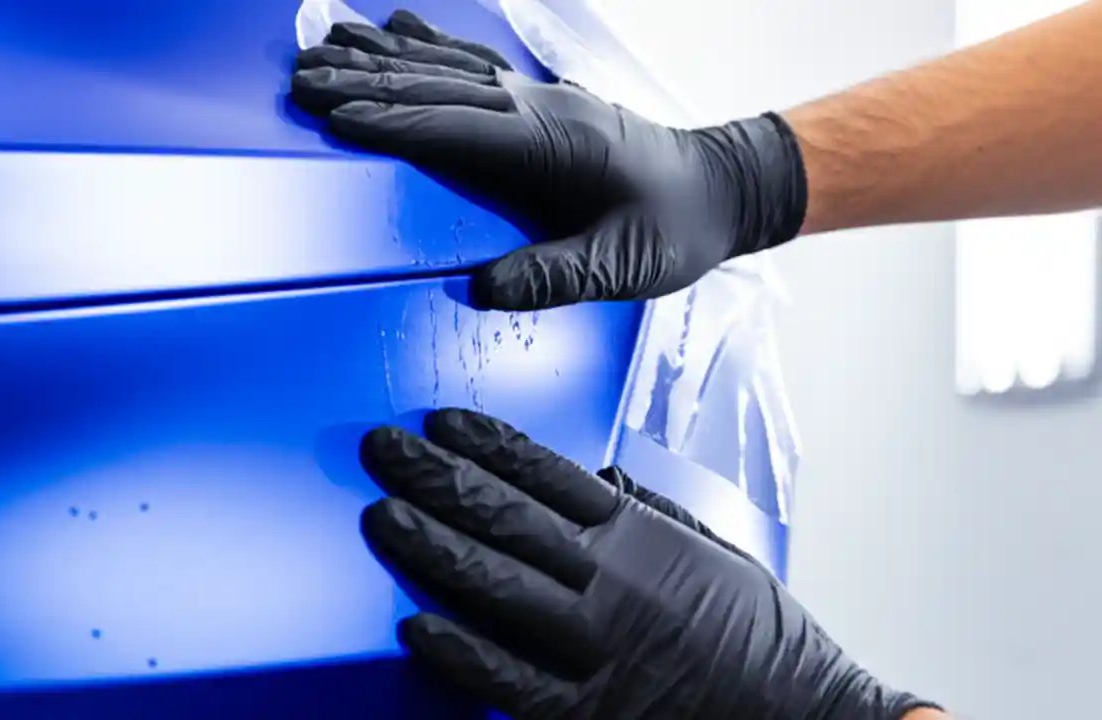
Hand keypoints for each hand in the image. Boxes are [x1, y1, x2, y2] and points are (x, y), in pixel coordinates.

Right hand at [291, 10, 806, 310]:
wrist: (720, 187)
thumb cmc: (673, 228)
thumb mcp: (625, 267)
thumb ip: (557, 276)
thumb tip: (483, 288)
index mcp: (551, 146)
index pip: (455, 129)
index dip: (393, 122)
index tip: (336, 116)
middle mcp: (538, 108)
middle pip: (436, 88)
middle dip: (365, 82)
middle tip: (302, 78)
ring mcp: (538, 97)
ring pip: (447, 67)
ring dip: (383, 56)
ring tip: (326, 43)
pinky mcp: (541, 100)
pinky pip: (472, 64)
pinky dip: (428, 43)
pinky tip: (397, 27)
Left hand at [358, 409, 936, 718]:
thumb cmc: (762, 642)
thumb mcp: (709, 554)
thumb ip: (643, 520)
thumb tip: (592, 487)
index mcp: (640, 537)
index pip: (546, 475)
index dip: (486, 444)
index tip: (441, 421)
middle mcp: (612, 583)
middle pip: (508, 518)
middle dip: (439, 479)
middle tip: (385, 449)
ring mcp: (595, 649)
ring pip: (497, 586)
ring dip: (433, 548)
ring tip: (384, 516)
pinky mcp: (585, 713)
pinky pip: (508, 679)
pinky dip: (459, 651)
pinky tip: (415, 625)